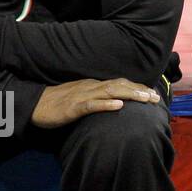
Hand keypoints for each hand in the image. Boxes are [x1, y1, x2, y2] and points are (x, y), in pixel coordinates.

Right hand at [31, 78, 162, 129]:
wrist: (35, 105)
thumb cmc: (57, 104)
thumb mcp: (80, 98)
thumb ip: (96, 98)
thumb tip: (114, 102)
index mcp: (92, 85)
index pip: (119, 83)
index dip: (137, 87)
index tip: (153, 93)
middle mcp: (90, 87)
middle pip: (119, 85)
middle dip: (139, 90)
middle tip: (156, 97)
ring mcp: (82, 96)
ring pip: (109, 92)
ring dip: (129, 94)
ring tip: (144, 98)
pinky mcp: (73, 107)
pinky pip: (91, 105)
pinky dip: (106, 104)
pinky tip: (118, 105)